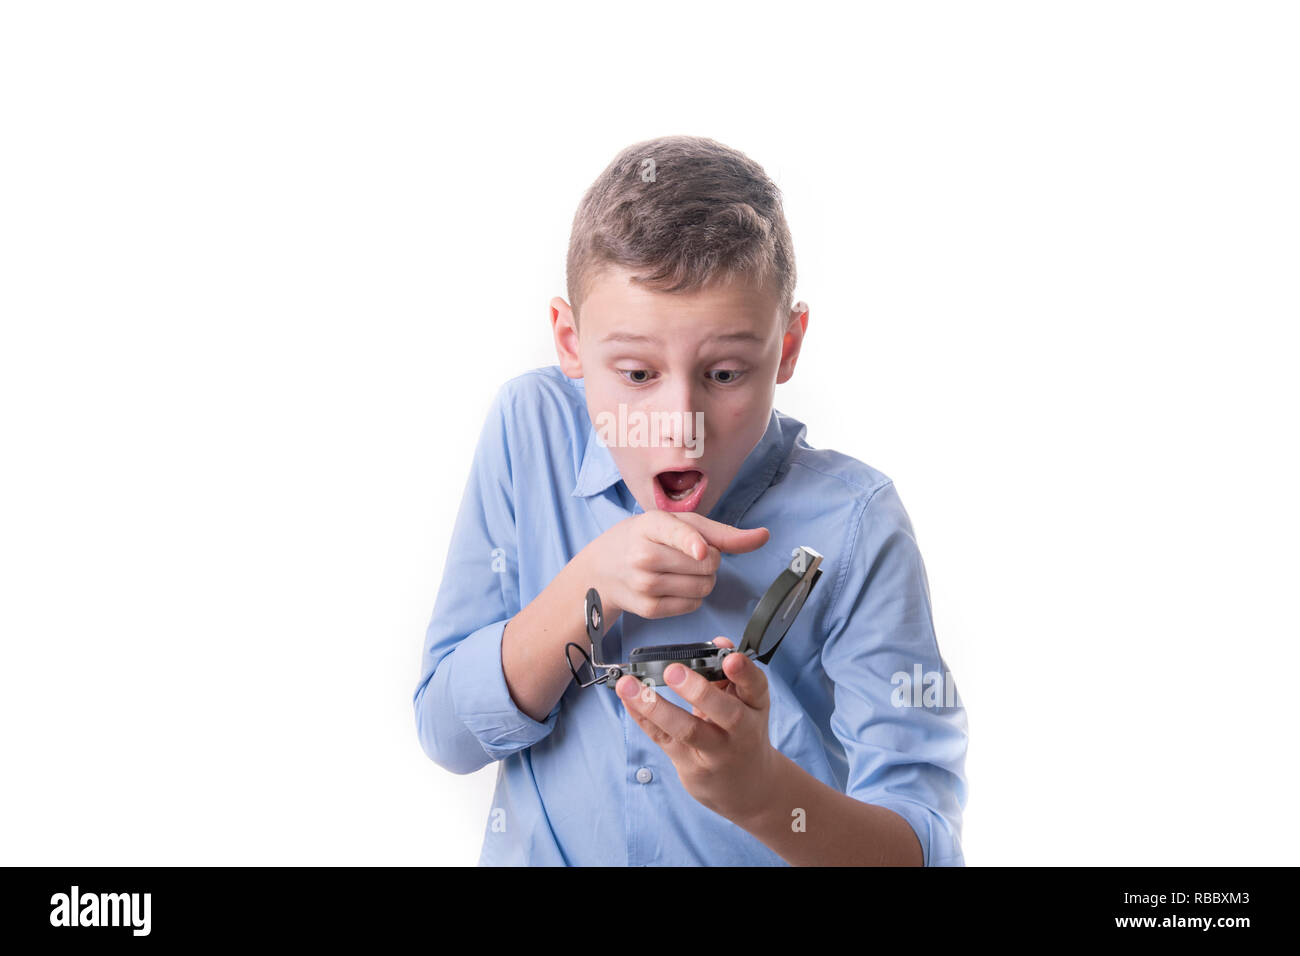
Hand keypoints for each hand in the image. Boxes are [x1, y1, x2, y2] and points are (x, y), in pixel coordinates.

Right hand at [581, 512, 768, 624]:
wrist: (603, 569)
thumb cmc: (644, 539)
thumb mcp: (676, 523)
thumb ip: (721, 532)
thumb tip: (762, 536)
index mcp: (650, 525)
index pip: (676, 533)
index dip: (692, 543)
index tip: (700, 550)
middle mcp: (643, 555)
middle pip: (706, 563)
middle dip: (710, 559)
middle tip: (690, 554)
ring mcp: (644, 585)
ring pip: (704, 586)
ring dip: (704, 579)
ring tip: (682, 569)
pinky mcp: (648, 609)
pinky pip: (693, 605)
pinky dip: (693, 596)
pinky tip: (675, 585)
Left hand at [616, 637, 777, 824]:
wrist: (746, 787)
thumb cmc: (741, 732)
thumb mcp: (745, 702)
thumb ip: (729, 672)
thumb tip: (719, 642)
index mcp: (755, 707)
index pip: (756, 687)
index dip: (744, 672)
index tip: (729, 658)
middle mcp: (740, 732)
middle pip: (727, 713)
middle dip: (700, 692)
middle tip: (674, 671)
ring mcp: (715, 752)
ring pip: (687, 731)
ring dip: (656, 707)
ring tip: (630, 686)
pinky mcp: (690, 765)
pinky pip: (663, 738)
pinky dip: (642, 717)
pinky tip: (627, 700)